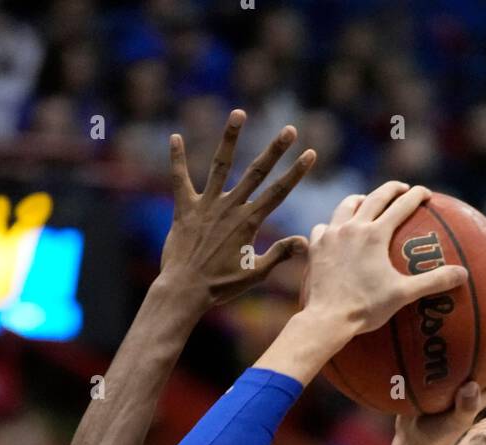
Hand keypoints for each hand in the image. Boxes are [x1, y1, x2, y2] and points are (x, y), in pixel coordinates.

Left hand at [159, 110, 315, 307]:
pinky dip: (177, 159)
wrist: (186, 290)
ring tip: (239, 113)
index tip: (310, 153)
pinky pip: (179, 179)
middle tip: (290, 129)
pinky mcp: (184, 208)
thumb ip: (280, 254)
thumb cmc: (221, 286)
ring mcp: (207, 205)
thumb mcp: (256, 273)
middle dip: (275, 150)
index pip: (279, 192)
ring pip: (221, 165)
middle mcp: (230, 208)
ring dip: (231, 138)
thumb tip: (306, 242)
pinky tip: (175, 137)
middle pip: (257, 172)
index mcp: (249, 222)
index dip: (296, 172)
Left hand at [303, 183, 467, 337]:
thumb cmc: (366, 307)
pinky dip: (332, 225)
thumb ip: (433, 281)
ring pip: (346, 206)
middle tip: (401, 188)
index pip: (401, 205)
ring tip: (365, 202)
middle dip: (391, 189)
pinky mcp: (316, 247)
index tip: (426, 192)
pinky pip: (323, 227)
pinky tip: (334, 232)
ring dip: (359, 200)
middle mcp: (353, 226)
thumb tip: (463, 274)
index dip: (416, 196)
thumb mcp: (403, 294)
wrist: (327, 318)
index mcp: (375, 233)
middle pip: (374, 197)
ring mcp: (331, 234)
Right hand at [398, 291, 485, 444]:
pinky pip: (444, 335)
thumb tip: (471, 389)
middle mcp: (482, 367)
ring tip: (462, 275)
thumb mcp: (449, 426)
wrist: (414, 437)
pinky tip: (425, 298)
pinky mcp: (443, 363)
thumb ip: (463, 410)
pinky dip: (440, 318)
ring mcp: (463, 364)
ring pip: (472, 329)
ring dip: (470, 304)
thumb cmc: (436, 434)